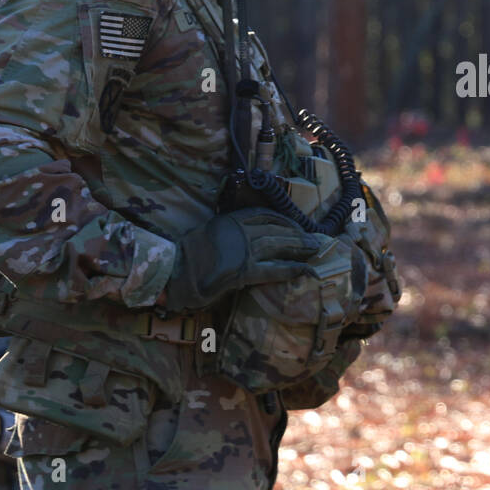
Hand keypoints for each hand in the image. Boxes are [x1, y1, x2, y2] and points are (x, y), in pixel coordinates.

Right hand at [162, 208, 328, 313]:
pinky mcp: (243, 270)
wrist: (174, 273)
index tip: (298, 226)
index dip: (286, 221)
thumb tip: (254, 235)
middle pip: (277, 230)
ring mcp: (242, 250)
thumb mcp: (212, 233)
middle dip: (299, 235)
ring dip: (300, 248)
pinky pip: (273, 269)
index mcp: (231, 219)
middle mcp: (239, 231)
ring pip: (279, 246)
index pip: (265, 215)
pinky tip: (305, 270)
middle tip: (316, 240)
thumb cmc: (190, 257)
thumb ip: (232, 231)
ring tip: (315, 251)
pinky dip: (291, 269)